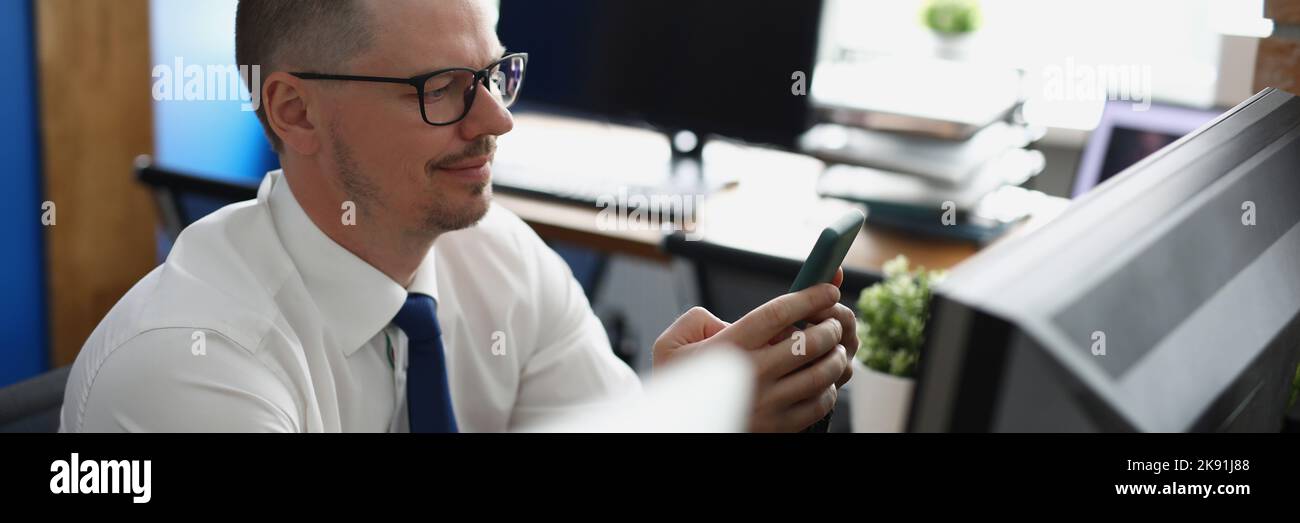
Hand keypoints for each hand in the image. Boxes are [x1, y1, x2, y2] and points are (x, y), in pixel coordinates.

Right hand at [652, 269, 859, 431]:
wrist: (678, 428)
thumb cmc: (678, 385)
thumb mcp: (670, 344)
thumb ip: (698, 319)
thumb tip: (729, 321)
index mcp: (729, 347)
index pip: (778, 313)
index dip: (810, 297)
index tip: (828, 289)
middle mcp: (752, 374)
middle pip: (809, 342)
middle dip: (830, 327)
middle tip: (832, 322)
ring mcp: (768, 403)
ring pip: (821, 374)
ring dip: (835, 357)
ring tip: (835, 349)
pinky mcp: (778, 427)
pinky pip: (819, 405)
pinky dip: (829, 389)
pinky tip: (823, 381)